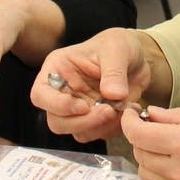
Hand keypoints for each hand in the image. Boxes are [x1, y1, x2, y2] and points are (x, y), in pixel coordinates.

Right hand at [31, 28, 156, 142]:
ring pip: (77, 132)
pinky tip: (126, 112)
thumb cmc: (119, 45)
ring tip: (121, 109)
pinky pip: (97, 134)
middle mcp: (64, 92)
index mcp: (58, 69)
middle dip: (82, 122)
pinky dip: (112, 128)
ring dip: (100, 127)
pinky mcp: (95, 119)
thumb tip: (112, 94)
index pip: (40, 95)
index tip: (83, 106)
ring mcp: (79, 108)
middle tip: (108, 111)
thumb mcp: (117, 48)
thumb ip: (114, 71)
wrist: (138, 58)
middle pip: (56, 121)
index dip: (57, 105)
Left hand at [119, 107, 179, 179]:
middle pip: (139, 155)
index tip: (132, 114)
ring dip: (148, 158)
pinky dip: (164, 173)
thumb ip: (178, 115)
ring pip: (147, 175)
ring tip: (165, 146)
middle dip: (140, 138)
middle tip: (151, 126)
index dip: (129, 121)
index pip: (138, 134)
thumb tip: (151, 114)